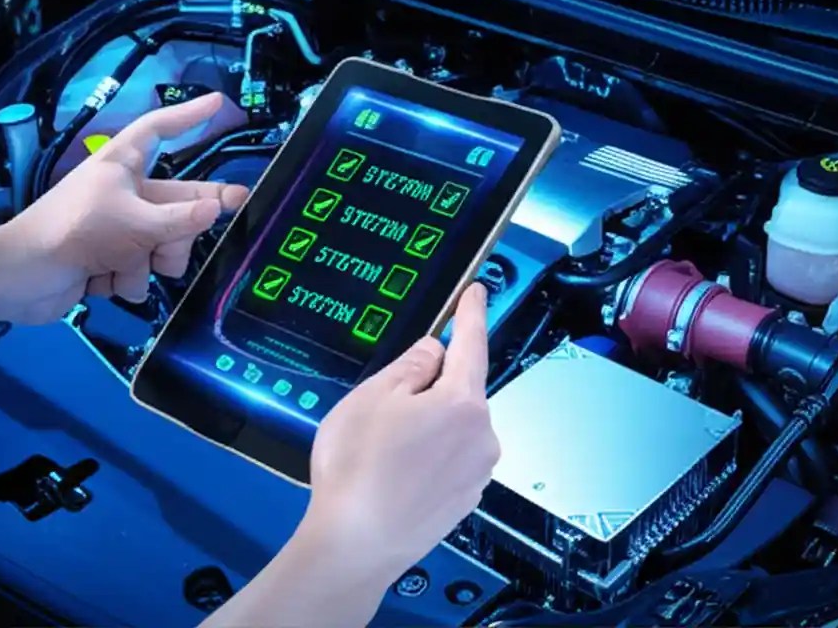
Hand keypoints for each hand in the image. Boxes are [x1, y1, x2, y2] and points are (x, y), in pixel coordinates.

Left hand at [0, 93, 248, 322]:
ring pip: (162, 246)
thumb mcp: (136, 223)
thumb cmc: (76, 231)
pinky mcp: (110, 262)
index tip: (218, 103)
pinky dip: (123, 279)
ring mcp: (118, 230)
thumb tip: (217, 208)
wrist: (22, 277)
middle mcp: (123, 193)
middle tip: (237, 209)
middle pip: (176, 201)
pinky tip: (99, 279)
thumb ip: (181, 219)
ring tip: (122, 265)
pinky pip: (140, 272)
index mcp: (122, 165)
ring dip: (146, 263)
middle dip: (187, 223)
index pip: (159, 130)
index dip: (188, 116)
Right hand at [294, 284, 499, 584]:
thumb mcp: (373, 397)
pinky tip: (392, 474)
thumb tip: (433, 353)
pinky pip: (449, 461)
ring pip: (453, 429)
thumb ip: (410, 366)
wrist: (355, 545)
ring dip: (426, 427)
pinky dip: (426, 458)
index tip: (478, 293)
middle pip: (460, 391)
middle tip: (384, 407)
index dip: (472, 313)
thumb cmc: (358, 470)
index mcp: (463, 402)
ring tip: (381, 451)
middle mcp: (482, 437)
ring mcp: (476, 473)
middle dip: (429, 388)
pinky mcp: (464, 501)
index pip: (472, 343)